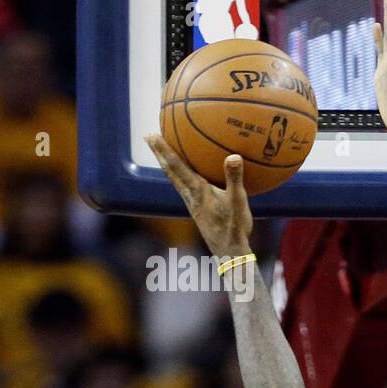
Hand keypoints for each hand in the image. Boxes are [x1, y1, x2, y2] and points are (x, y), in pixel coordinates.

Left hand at [145, 134, 251, 257]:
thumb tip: (233, 156)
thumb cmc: (234, 227)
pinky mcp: (198, 210)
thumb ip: (234, 178)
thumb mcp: (238, 201)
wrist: (229, 252)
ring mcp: (193, 204)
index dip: (163, 149)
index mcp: (198, 190)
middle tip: (148, 136)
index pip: (177, 166)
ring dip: (167, 164)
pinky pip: (185, 187)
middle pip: (170, 171)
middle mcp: (191, 196)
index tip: (151, 135)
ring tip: (162, 153)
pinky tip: (189, 176)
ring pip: (175, 179)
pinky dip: (181, 176)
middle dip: (160, 153)